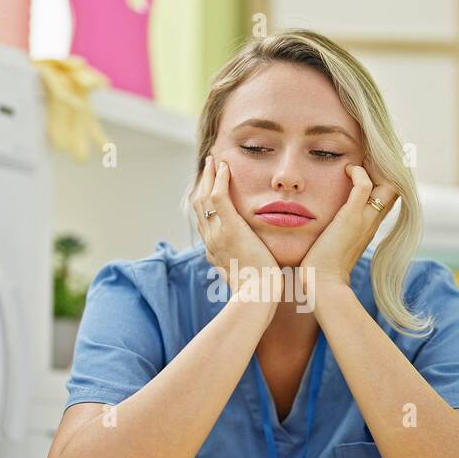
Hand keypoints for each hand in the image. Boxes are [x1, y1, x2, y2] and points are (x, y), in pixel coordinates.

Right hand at [193, 156, 281, 302]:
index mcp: (214, 252)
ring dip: (209, 176)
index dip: (205, 202)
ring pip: (204, 198)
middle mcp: (210, 241)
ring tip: (214, 160)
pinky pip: (218, 198)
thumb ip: (248, 265)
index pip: (204, 221)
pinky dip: (219, 180)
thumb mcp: (249, 275)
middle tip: (208, 165)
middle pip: (199, 206)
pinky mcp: (229, 229)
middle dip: (203, 183)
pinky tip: (224, 167)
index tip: (210, 187)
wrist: (258, 298)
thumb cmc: (259, 291)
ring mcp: (217, 235)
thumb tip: (256, 260)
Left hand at [299, 157, 400, 291]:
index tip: (371, 167)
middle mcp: (372, 222)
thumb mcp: (334, 245)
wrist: (322, 284)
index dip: (385, 180)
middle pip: (396, 189)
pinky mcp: (351, 218)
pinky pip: (364, 186)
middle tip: (368, 158)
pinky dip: (359, 172)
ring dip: (376, 168)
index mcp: (370, 228)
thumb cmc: (322, 269)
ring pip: (388, 185)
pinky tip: (346, 169)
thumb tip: (323, 227)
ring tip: (360, 160)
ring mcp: (365, 219)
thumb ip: (336, 232)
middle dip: (386, 170)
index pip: (388, 198)